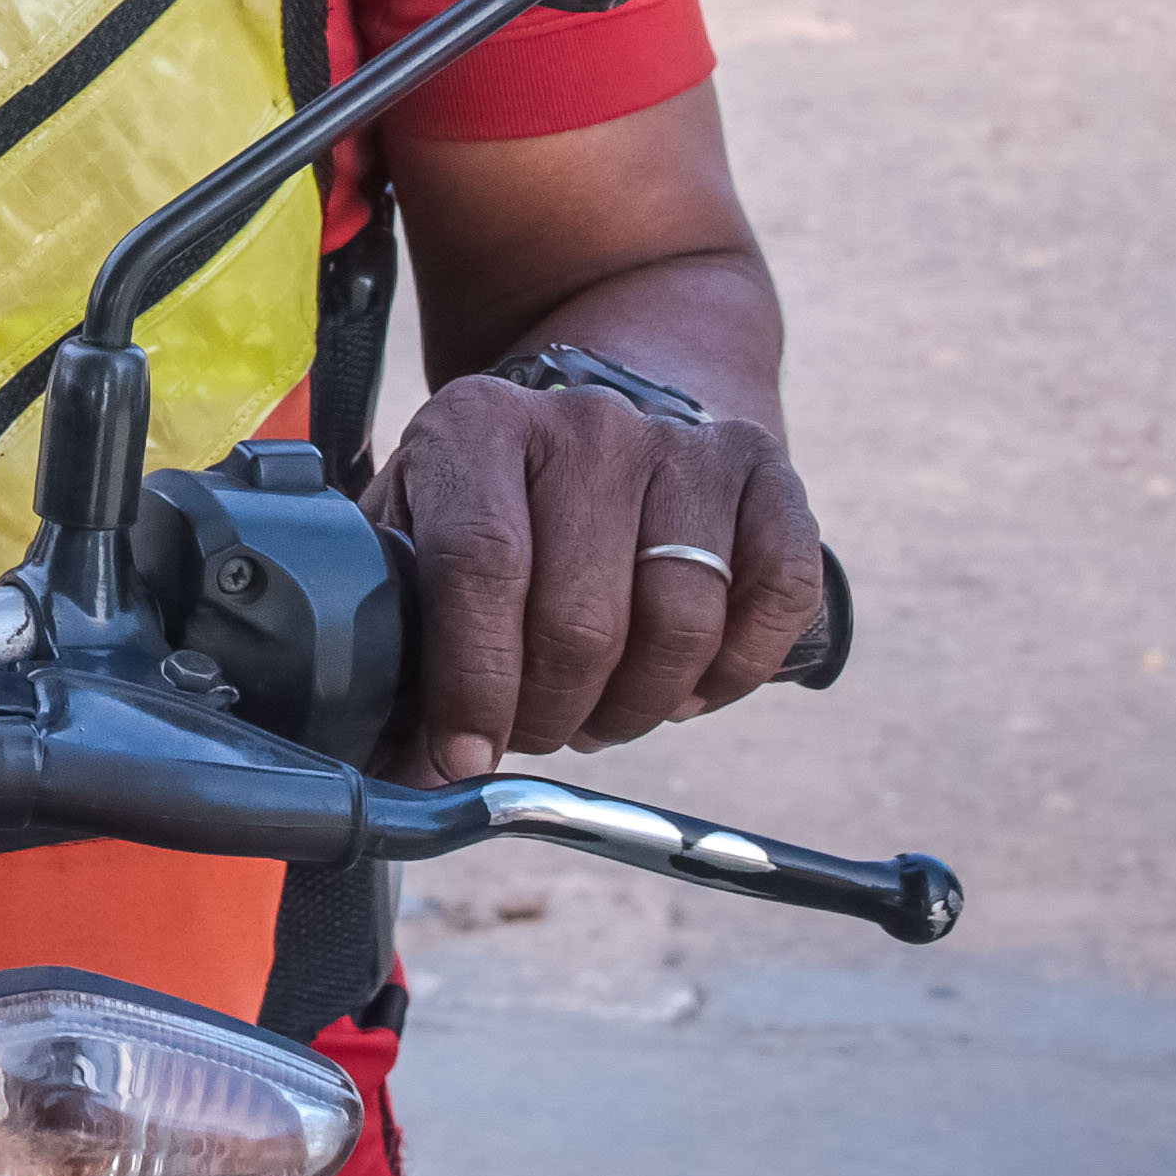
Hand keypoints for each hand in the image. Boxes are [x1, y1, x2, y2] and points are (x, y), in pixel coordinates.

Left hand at [370, 370, 826, 782]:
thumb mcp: (419, 527)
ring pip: (681, 623)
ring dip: (638, 706)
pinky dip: (735, 671)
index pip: (482, 566)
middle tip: (534, 733)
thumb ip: (397, 627)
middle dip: (552, 714)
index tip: (463, 755)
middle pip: (583, 618)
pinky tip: (686, 684)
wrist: (608, 412)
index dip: (474, 682)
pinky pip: (778, 600)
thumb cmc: (499, 497)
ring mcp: (686, 444)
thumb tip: (400, 763)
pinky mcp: (769, 474)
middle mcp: (587, 424)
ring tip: (600, 712)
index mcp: (479, 425)